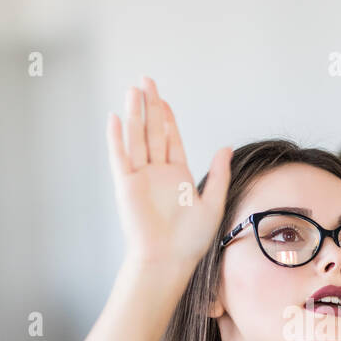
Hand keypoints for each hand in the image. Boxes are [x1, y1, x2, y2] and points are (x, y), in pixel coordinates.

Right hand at [107, 76, 232, 271]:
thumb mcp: (213, 203)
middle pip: (152, 131)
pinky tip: (115, 117)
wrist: (168, 259)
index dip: (167, 118)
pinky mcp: (125, 185)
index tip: (163, 99)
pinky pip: (120, 156)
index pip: (170, 139)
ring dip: (134, 114)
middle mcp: (157, 173)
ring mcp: (140, 177)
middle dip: (149, 106)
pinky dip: (116, 137)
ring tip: (133, 90)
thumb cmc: (190, 241)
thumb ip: (218, 174)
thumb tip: (225, 148)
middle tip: (146, 80)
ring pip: (136, 138)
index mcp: (177, 176)